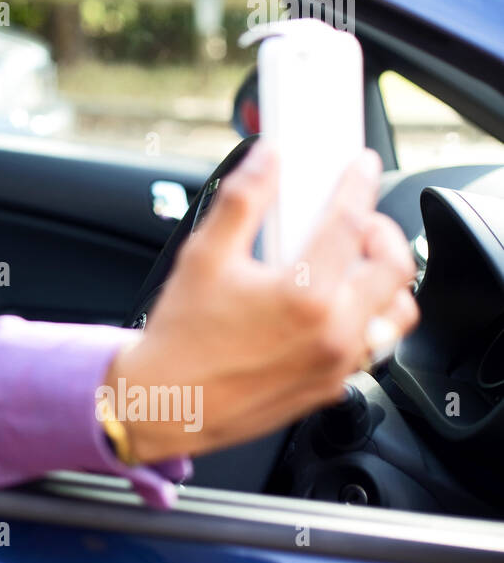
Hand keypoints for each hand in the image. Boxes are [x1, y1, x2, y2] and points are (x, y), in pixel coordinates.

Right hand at [105, 140, 418, 464]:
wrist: (166, 402)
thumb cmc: (180, 337)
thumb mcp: (203, 256)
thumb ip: (241, 201)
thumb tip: (266, 160)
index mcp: (304, 295)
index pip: (350, 224)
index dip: (358, 185)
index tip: (360, 167)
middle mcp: (332, 332)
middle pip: (394, 269)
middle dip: (382, 234)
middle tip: (359, 222)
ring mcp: (337, 363)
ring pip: (396, 315)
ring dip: (384, 283)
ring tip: (355, 267)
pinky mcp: (331, 386)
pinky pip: (372, 348)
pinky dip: (366, 320)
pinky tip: (332, 309)